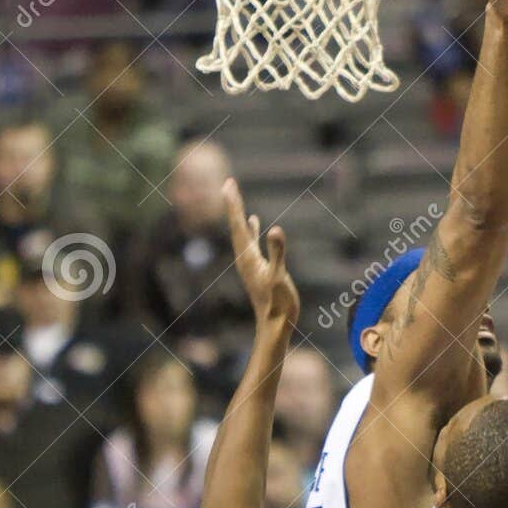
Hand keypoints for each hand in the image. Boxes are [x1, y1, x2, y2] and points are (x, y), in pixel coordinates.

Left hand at [224, 178, 299, 334]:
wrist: (274, 324)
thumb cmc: (278, 303)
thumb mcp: (279, 276)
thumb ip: (277, 253)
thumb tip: (275, 230)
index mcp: (248, 256)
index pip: (238, 225)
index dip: (233, 204)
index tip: (228, 184)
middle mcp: (245, 257)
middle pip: (235, 225)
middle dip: (232, 204)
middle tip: (228, 182)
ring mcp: (250, 261)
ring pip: (242, 231)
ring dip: (238, 214)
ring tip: (235, 196)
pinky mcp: (258, 266)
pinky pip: (251, 241)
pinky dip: (251, 228)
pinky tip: (254, 220)